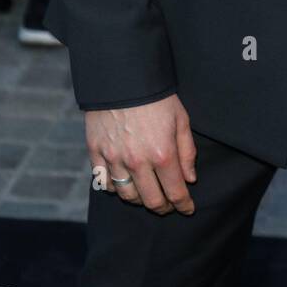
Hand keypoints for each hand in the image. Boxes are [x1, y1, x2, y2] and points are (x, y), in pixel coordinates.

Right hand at [85, 92, 196, 214]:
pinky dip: (115, 188)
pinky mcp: (96, 153)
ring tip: (148, 194)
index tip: (187, 209)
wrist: (122, 77)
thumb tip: (190, 179)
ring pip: (127, 196)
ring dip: (140, 200)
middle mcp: (138, 162)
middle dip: (164, 207)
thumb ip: (187, 151)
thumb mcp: (181, 119)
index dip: (184, 205)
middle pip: (151, 201)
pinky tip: (125, 183)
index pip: (176, 192)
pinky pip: (104, 183)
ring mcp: (115, 159)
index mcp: (163, 153)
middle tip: (169, 205)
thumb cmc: (157, 97)